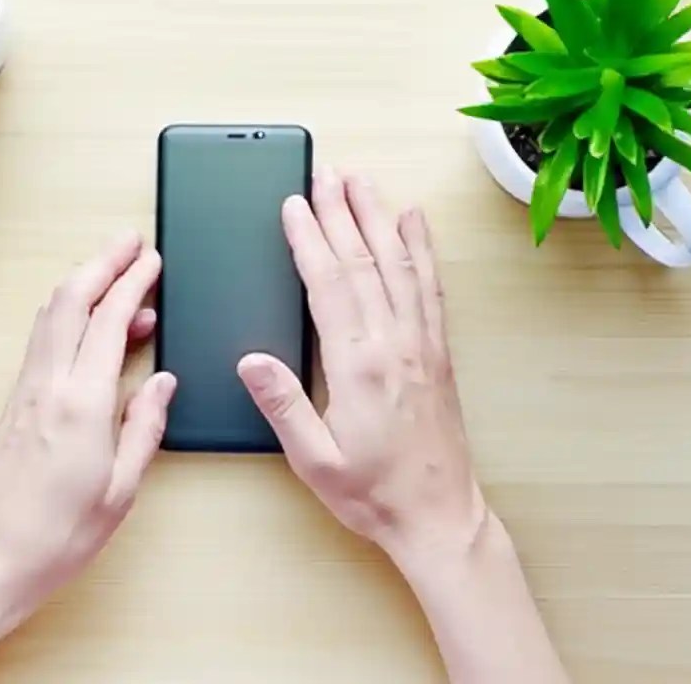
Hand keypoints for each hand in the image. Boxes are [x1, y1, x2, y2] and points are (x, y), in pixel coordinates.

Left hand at [0, 233, 174, 682]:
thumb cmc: (56, 537)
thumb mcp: (122, 490)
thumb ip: (145, 428)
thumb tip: (161, 382)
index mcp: (81, 403)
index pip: (108, 320)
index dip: (132, 282)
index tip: (152, 259)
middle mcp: (48, 386)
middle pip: (70, 300)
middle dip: (102, 263)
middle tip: (131, 242)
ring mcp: (26, 391)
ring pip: (50, 315)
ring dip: (82, 285)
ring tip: (117, 275)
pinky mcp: (15, 404)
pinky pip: (44, 340)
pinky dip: (70, 317)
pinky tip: (92, 328)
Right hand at [237, 168, 485, 561]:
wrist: (438, 517)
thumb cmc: (374, 493)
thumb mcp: (313, 459)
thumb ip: (283, 404)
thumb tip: (251, 359)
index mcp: (359, 367)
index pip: (329, 285)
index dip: (309, 240)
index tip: (293, 205)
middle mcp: (396, 344)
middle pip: (364, 261)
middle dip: (341, 213)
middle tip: (325, 173)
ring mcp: (423, 344)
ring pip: (399, 265)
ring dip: (379, 218)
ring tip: (362, 183)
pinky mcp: (439, 353)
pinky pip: (430, 288)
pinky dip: (422, 250)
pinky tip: (415, 223)